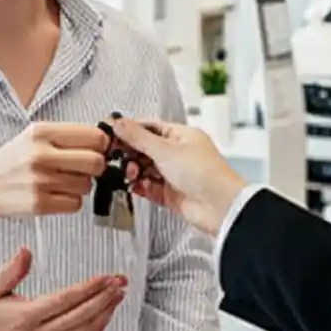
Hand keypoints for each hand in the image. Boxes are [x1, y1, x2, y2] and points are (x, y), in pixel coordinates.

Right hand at [0, 122, 108, 218]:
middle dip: (95, 167)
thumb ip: (66, 136)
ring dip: (80, 185)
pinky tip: (55, 194)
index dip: (101, 144)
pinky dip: (70, 201)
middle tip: (84, 168)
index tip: (97, 149)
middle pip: (95, 162)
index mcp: (41, 132)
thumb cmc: (12, 161)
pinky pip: (75, 204)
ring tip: (61, 181)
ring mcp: (40, 180)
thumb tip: (104, 141)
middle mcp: (41, 154)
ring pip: (87, 185)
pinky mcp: (39, 203)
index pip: (94, 136)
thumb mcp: (33, 137)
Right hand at [0, 248, 126, 330]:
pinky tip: (104, 318)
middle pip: (82, 316)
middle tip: (120, 283)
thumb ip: (10, 270)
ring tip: (117, 297)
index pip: (66, 300)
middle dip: (105, 297)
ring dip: (106, 313)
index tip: (105, 277)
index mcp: (26, 317)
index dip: (90, 288)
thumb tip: (25, 251)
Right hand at [109, 118, 246, 234]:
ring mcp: (175, 174)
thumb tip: (119, 122)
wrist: (219, 207)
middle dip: (130, 153)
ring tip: (130, 173)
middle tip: (115, 157)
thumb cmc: (203, 173)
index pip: (150, 127)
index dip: (130, 130)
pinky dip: (141, 186)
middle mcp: (179, 153)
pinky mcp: (171, 194)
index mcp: (182, 136)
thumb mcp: (165, 149)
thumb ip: (138, 137)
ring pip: (146, 169)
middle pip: (146, 149)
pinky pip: (149, 188)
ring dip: (134, 171)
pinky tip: (134, 186)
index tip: (111, 134)